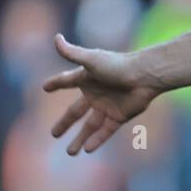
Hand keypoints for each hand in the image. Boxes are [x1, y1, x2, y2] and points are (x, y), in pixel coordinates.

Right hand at [42, 33, 163, 154]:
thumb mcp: (91, 59)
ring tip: (70, 153)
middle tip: (53, 134)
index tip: (45, 87)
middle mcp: (96, 94)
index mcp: (86, 79)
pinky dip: (97, 140)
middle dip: (65, 123)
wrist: (145, 76)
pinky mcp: (119, 116)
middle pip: (75, 112)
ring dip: (80, 139)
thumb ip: (72, 52)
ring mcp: (107, 106)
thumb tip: (56, 38)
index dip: (56, 83)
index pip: (66, 81)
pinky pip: (106, 131)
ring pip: (90, 126)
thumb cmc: (118, 65)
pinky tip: (88, 150)